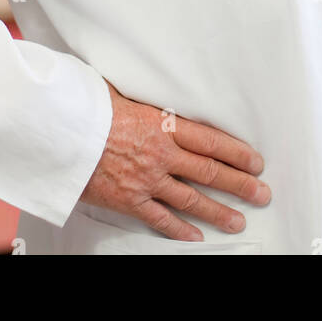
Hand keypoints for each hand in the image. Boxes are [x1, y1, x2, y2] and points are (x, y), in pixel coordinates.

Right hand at [78, 80, 271, 240]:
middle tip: (261, 193)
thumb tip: (155, 84)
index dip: (237, 153)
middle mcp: (161, 154)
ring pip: (191, 199)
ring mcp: (147, 180)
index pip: (211, 140)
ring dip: (218, 211)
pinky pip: (160, 218)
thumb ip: (147, 98)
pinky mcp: (129, 200)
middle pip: (210, 172)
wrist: (60, 132)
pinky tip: (196, 237)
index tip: (256, 161)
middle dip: (240, 184)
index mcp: (164, 125)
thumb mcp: (125, 93)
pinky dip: (180, 229)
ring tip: (239, 219)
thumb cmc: (89, 108)